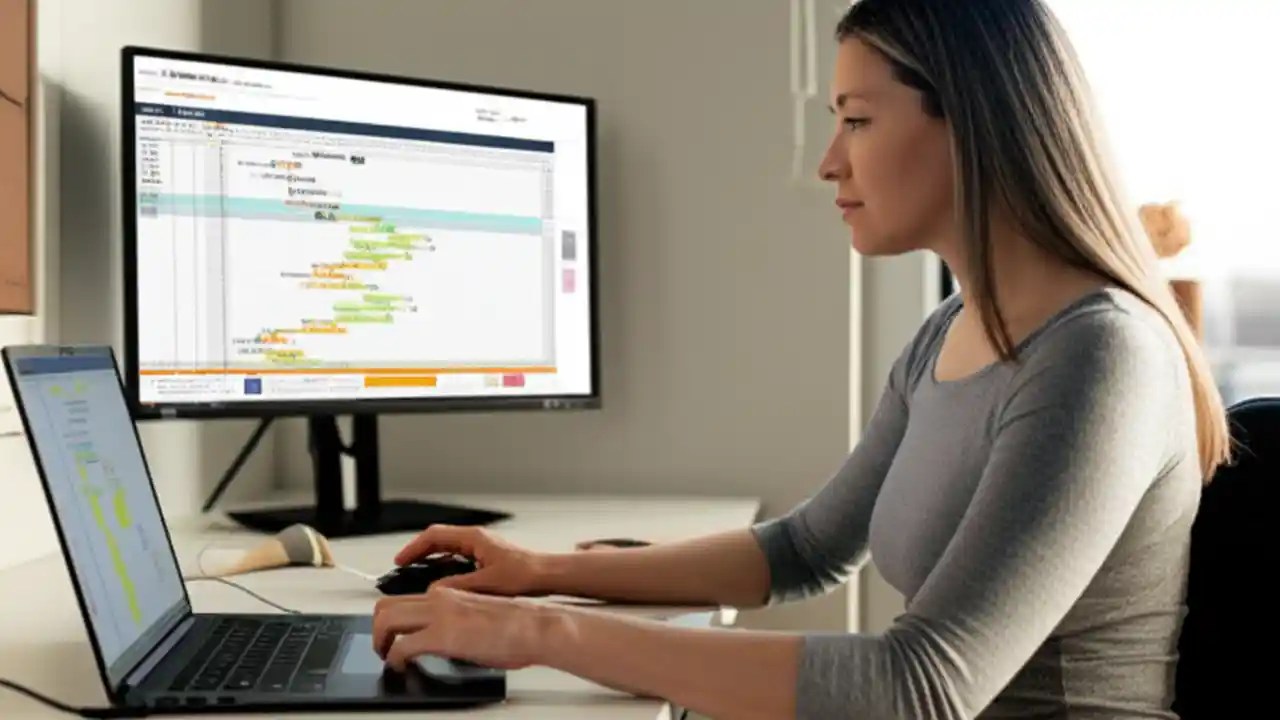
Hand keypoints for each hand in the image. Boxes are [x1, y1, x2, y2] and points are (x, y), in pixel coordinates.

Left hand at [372, 586, 560, 671]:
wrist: (534, 627)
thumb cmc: (518, 625)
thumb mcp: (479, 614)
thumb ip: (457, 620)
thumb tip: (447, 639)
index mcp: (449, 592)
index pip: (406, 599)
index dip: (393, 620)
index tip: (394, 635)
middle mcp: (439, 598)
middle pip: (386, 606)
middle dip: (377, 630)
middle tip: (382, 647)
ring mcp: (439, 615)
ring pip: (386, 620)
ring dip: (380, 642)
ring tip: (387, 657)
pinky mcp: (442, 636)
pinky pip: (402, 646)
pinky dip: (395, 658)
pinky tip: (401, 666)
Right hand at [394, 524, 549, 595]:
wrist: (547, 575)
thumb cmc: (525, 574)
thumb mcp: (487, 583)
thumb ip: (458, 586)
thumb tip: (433, 591)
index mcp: (474, 538)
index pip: (435, 535)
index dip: (414, 547)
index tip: (400, 561)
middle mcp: (476, 538)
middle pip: (438, 539)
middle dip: (418, 552)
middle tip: (403, 567)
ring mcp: (480, 546)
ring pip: (447, 547)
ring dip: (431, 558)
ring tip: (415, 573)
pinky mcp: (485, 557)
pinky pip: (457, 556)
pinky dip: (444, 564)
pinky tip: (440, 580)